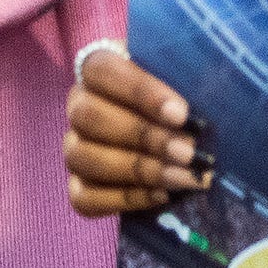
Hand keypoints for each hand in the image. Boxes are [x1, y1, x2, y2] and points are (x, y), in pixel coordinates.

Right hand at [64, 45, 208, 217]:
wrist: (168, 130)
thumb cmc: (174, 94)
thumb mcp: (178, 77)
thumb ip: (182, 85)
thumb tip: (194, 118)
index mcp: (96, 68)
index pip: (102, 70)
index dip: (140, 92)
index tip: (181, 114)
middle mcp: (78, 105)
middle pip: (89, 117)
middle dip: (144, 137)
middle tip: (187, 153)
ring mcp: (74, 147)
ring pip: (83, 158)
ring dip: (138, 171)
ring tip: (181, 177)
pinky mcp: (78, 186)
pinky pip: (85, 198)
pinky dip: (124, 199)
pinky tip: (161, 196)